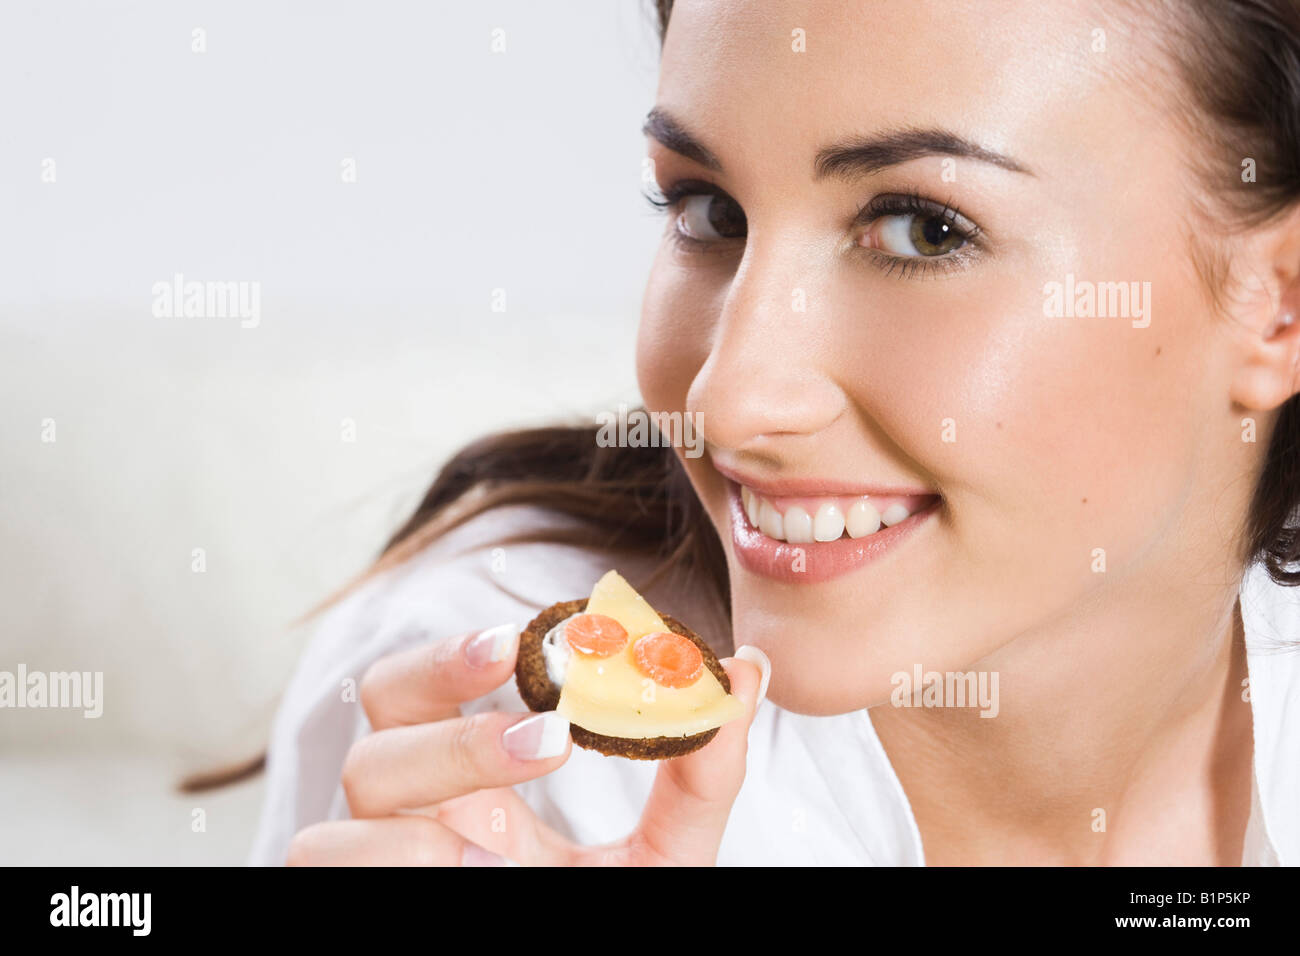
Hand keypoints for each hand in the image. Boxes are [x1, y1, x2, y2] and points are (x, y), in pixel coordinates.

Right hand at [286, 622, 767, 865]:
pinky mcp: (358, 909)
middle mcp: (411, 825)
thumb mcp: (665, 856)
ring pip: (329, 825)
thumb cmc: (607, 918)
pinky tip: (468, 872)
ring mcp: (381, 875)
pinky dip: (386, 867)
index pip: (417, 689)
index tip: (524, 640)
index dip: (450, 656)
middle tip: (551, 737)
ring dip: (412, 831)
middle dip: (453, 726)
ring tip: (495, 852)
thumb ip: (701, 770)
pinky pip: (317, 871)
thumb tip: (746, 668)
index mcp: (470, 788)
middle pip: (372, 737)